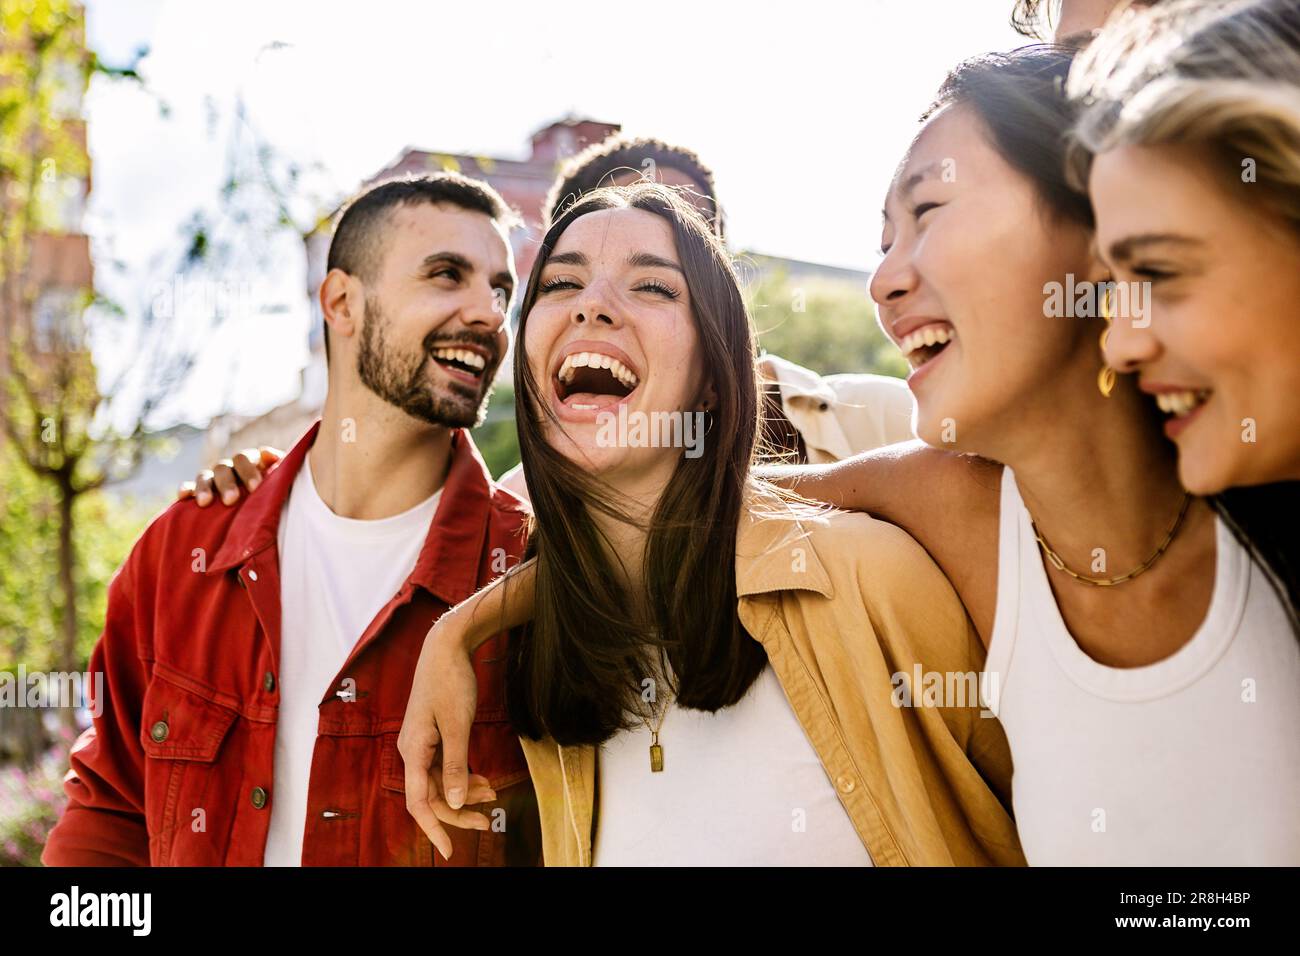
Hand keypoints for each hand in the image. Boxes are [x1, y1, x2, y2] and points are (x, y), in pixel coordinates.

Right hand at [178, 446, 282, 506]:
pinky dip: (187, 489)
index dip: (248, 471)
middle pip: (223, 467)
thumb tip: (268, 455)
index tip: (255, 488)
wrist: (262, 507)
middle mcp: (229, 467)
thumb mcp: (280, 479)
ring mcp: (213, 478)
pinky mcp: (200, 491)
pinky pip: (190, 487)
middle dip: (227, 484)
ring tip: (205, 503)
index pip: (244, 459)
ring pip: (205, 476)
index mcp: (248, 461)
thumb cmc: (274, 491)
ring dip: (205, 488)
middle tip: (232, 500)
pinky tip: (184, 496)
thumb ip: (278, 465)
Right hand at [398, 611, 481, 859]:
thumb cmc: (450, 682)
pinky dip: (465, 775)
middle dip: (460, 811)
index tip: (449, 851)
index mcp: (412, 751)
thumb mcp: (458, 726)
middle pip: (432, 796)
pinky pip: (446, 766)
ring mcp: (422, 744)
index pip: (419, 803)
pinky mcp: (433, 736)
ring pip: (441, 782)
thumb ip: (457, 766)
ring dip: (466, 792)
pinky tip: (484, 780)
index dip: (434, 829)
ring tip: (493, 795)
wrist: (446, 647)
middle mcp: (412, 751)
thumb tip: (458, 802)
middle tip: (489, 822)